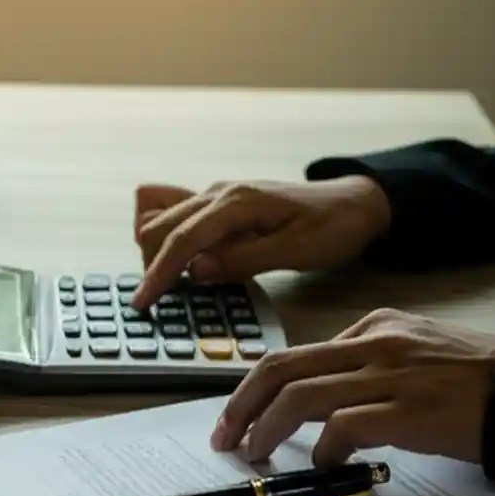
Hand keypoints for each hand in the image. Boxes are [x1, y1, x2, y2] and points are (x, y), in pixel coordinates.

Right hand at [131, 176, 390, 309]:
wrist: (353, 204)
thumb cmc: (332, 227)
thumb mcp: (296, 251)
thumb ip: (243, 259)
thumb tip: (194, 271)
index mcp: (236, 202)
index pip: (182, 239)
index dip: (157, 273)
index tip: (141, 303)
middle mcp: (218, 193)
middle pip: (160, 226)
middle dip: (152, 264)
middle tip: (158, 301)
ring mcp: (215, 195)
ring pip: (162, 218)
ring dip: (156, 251)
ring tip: (168, 284)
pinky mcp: (218, 205)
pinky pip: (176, 215)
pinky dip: (168, 238)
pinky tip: (180, 262)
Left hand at [210, 309, 494, 466]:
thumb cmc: (480, 380)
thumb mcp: (418, 350)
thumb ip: (370, 363)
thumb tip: (321, 402)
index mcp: (375, 326)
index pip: (296, 353)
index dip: (257, 387)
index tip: (239, 414)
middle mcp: (375, 344)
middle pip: (282, 368)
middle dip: (240, 404)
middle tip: (223, 436)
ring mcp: (390, 375)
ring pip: (300, 396)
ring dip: (266, 429)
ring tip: (255, 455)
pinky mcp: (407, 411)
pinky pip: (343, 426)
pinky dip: (323, 450)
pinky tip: (323, 466)